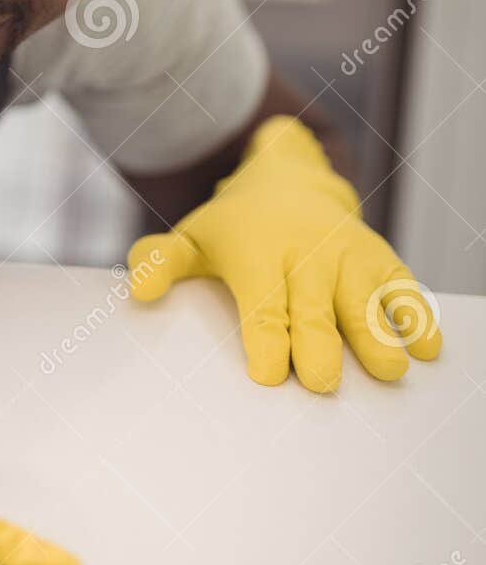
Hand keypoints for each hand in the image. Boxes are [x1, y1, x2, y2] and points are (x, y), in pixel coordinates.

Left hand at [127, 116, 441, 392]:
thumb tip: (138, 287)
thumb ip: (159, 262)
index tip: (268, 376)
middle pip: (315, 304)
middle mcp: (308, 250)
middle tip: (322, 383)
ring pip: (364, 296)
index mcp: (258, 250)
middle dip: (320, 342)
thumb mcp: (192, 240)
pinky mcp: (382, 260)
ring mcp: (349, 254)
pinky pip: (404, 287)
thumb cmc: (234, 231)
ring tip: (387, 371)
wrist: (287, 182)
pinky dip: (417, 315)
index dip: (266, 338)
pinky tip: (427, 349)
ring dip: (376, 333)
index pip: (262, 301)